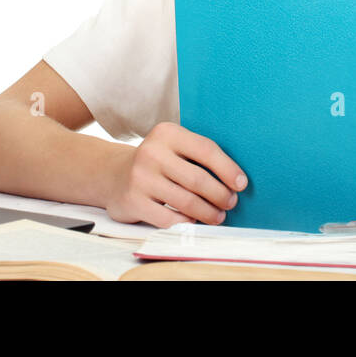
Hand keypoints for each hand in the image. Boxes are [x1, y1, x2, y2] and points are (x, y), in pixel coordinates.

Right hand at [104, 121, 247, 226]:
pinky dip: (187, 223)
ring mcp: (140, 178)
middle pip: (198, 179)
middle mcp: (152, 153)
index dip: (228, 169)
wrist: (113, 175)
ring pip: (186, 202)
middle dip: (220, 195)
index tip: (241, 184)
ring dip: (208, 212)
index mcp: (167, 133)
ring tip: (218, 216)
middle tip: (230, 202)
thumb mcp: (173, 147)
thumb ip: (197, 155)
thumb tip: (236, 178)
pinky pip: (169, 219)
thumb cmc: (156, 162)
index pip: (206, 150)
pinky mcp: (133, 201)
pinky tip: (194, 222)